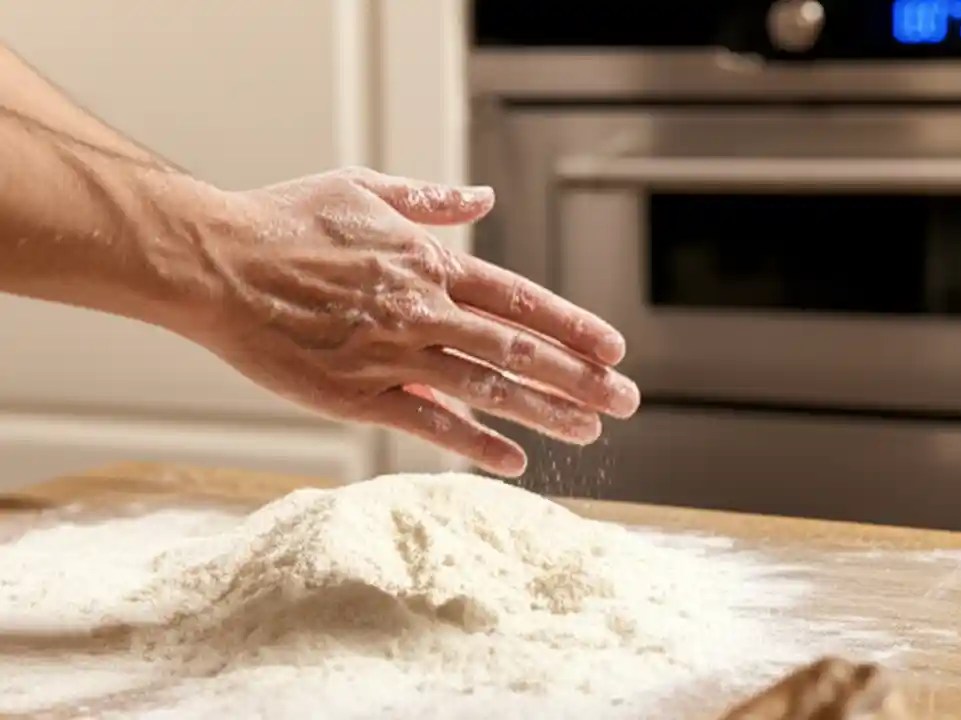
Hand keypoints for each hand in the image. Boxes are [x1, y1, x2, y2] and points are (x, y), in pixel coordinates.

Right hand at [184, 167, 638, 476]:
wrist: (215, 262)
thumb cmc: (285, 221)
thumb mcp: (362, 188)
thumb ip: (430, 200)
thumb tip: (485, 198)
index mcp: (428, 264)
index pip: (520, 300)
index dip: (573, 326)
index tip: (614, 347)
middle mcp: (423, 310)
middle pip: (519, 349)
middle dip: (580, 377)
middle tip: (627, 400)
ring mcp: (393, 354)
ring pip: (487, 388)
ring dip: (545, 411)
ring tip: (591, 431)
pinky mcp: (358, 394)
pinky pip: (430, 423)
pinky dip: (475, 443)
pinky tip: (513, 460)